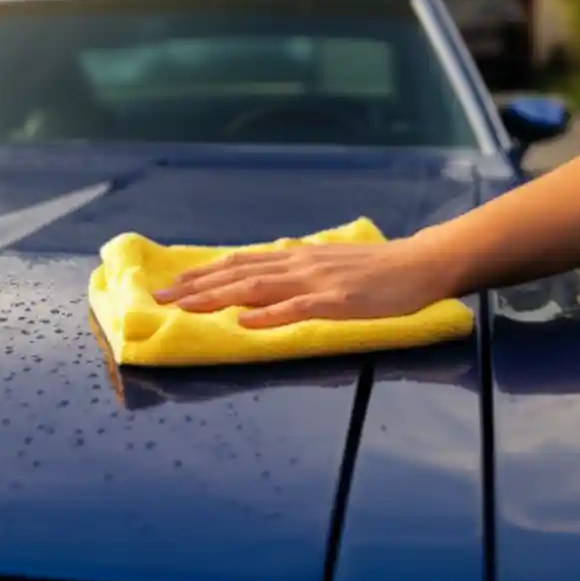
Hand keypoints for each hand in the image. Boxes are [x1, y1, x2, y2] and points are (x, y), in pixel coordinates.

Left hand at [153, 238, 448, 328]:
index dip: (203, 273)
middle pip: (237, 274)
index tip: (171, 284)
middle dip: (195, 288)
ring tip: (186, 307)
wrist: (420, 264)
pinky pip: (298, 308)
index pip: (239, 262)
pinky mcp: (338, 301)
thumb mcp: (328, 264)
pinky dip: (268, 315)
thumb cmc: (376, 270)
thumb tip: (262, 278)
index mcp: (296, 258)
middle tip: (160, 301)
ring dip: (217, 297)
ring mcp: (317, 282)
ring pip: (257, 287)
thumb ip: (296, 271)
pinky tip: (245, 322)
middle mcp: (298, 264)